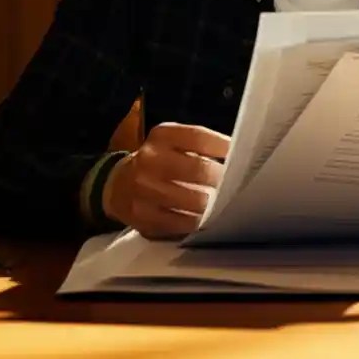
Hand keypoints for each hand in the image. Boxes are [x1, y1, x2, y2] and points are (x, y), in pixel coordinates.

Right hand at [103, 122, 230, 238]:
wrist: (116, 185)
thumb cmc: (158, 162)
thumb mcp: (172, 144)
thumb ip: (201, 146)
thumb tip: (240, 155)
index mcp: (161, 136)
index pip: (198, 137)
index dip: (223, 147)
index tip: (242, 156)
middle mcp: (149, 159)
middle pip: (198, 169)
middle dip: (221, 180)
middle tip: (235, 186)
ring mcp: (143, 188)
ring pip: (192, 200)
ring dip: (212, 205)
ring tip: (221, 205)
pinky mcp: (141, 215)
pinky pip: (179, 222)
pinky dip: (195, 222)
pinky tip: (202, 219)